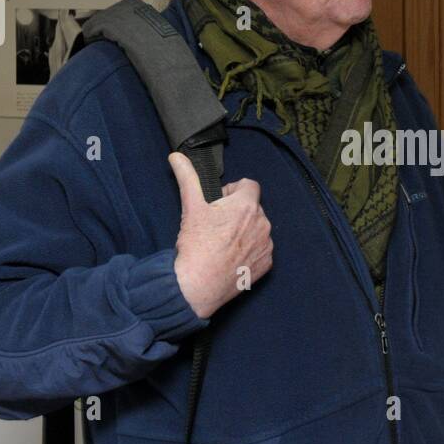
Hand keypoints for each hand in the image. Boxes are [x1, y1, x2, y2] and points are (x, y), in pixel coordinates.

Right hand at [169, 152, 272, 319]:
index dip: (233, 190)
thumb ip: (187, 178)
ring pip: (258, 229)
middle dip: (238, 212)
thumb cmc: (196, 246)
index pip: (249, 184)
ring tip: (223, 243)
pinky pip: (261, 250)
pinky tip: (231, 257)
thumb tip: (176, 156)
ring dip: (245, 231)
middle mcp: (263, 223)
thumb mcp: (190, 207)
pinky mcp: (267, 264)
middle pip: (253, 207)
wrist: (198, 286)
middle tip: (217, 225)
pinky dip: (249, 250)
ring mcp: (266, 245)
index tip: (220, 202)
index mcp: (247, 206)